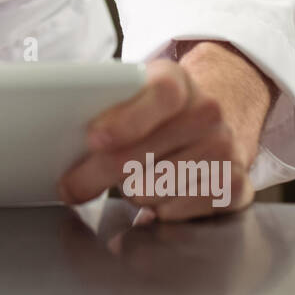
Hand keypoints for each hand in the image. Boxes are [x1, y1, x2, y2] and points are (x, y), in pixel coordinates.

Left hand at [57, 45, 271, 221]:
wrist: (218, 118)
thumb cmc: (158, 112)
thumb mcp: (135, 93)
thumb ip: (104, 107)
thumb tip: (59, 144)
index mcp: (178, 81)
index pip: (159, 96)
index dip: (126, 119)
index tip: (94, 139)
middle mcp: (207, 113)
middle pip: (141, 156)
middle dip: (95, 175)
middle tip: (72, 185)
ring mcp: (225, 150)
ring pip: (152, 190)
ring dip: (131, 191)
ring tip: (134, 178)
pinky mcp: (235, 186)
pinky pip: (175, 212)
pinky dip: (157, 209)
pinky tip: (159, 194)